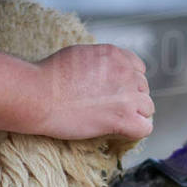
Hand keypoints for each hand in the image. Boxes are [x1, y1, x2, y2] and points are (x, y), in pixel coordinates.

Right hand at [34, 44, 153, 140]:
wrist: (39, 95)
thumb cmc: (49, 76)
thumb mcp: (79, 54)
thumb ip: (99, 62)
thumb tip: (102, 72)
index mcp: (116, 55)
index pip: (138, 70)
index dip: (128, 83)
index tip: (115, 93)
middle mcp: (126, 72)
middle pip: (143, 89)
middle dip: (130, 99)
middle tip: (109, 109)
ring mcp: (127, 96)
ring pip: (147, 108)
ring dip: (134, 115)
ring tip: (113, 121)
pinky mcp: (123, 118)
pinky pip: (144, 128)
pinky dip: (135, 131)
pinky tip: (120, 132)